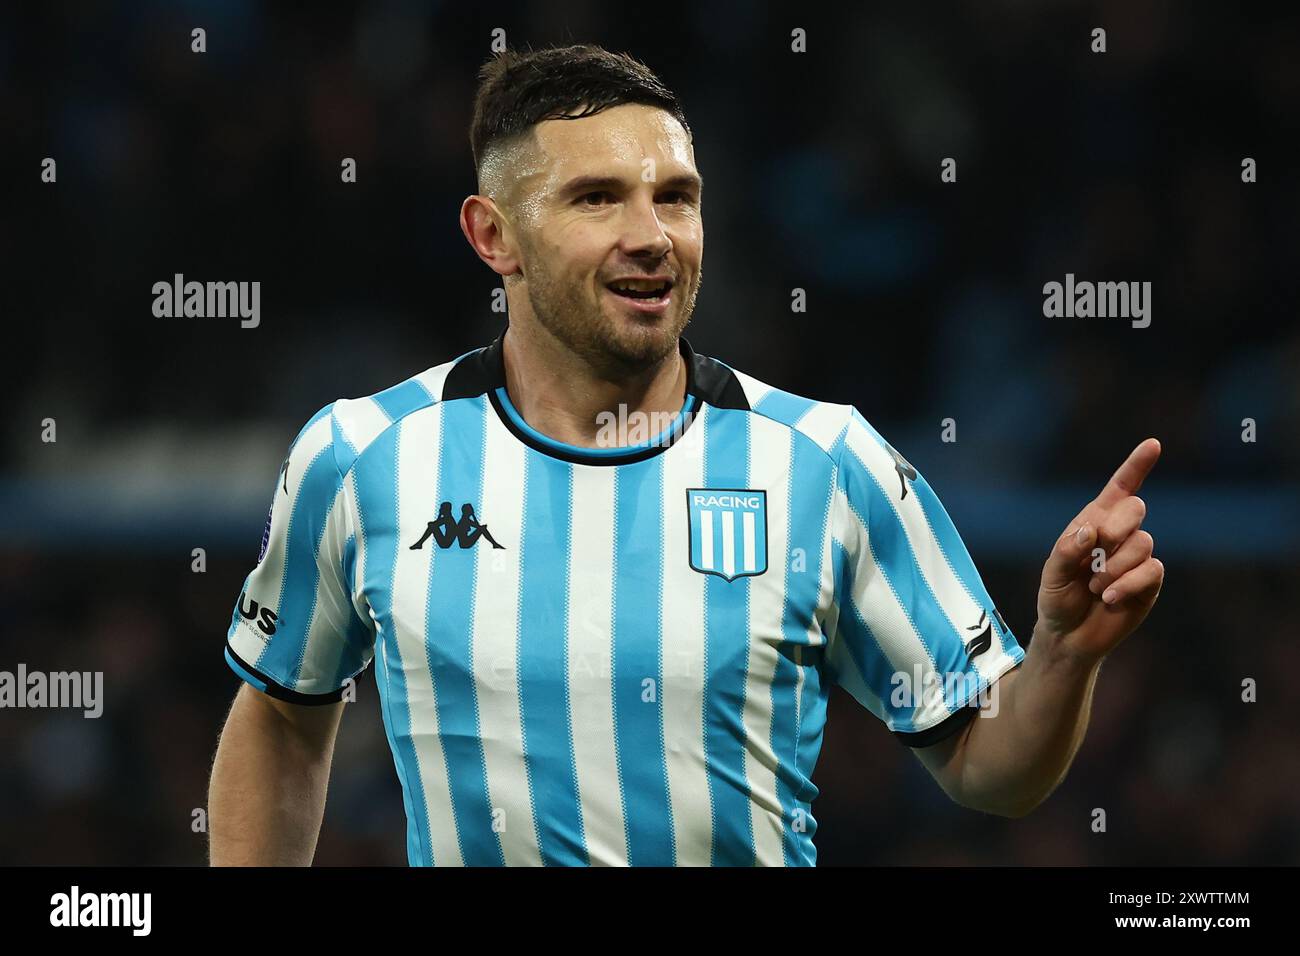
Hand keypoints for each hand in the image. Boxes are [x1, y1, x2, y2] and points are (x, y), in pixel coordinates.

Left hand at [1035, 438, 1165, 664]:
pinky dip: (1127, 584)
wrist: (1069, 635)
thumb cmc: (1057, 598)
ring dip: (1115, 566)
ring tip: (1095, 586)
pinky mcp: (1149, 582)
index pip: (1120, 488)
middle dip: (1116, 527)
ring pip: (1143, 543)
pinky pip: (1151, 571)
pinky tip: (1109, 597)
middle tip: (1096, 551)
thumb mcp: (1051, 573)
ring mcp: (1136, 558)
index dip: (1136, 466)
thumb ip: (1066, 549)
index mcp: (1094, 522)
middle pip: (1135, 509)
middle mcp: (1119, 535)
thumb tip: (1091, 530)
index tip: (1153, 444)